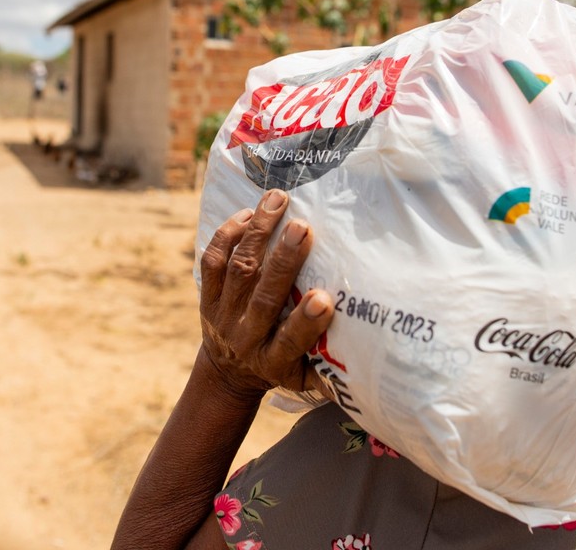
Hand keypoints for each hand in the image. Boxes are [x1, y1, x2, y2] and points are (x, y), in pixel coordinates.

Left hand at [198, 189, 334, 401]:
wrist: (228, 373)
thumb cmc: (281, 367)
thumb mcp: (304, 375)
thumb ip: (329, 364)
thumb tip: (368, 345)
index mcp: (274, 361)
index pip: (290, 341)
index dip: (306, 321)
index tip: (324, 298)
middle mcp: (245, 337)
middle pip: (264, 297)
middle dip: (284, 261)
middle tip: (302, 228)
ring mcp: (223, 315)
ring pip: (239, 270)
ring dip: (258, 233)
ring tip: (276, 201)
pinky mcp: (207, 298)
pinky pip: (212, 262)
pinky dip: (227, 235)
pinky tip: (248, 214)